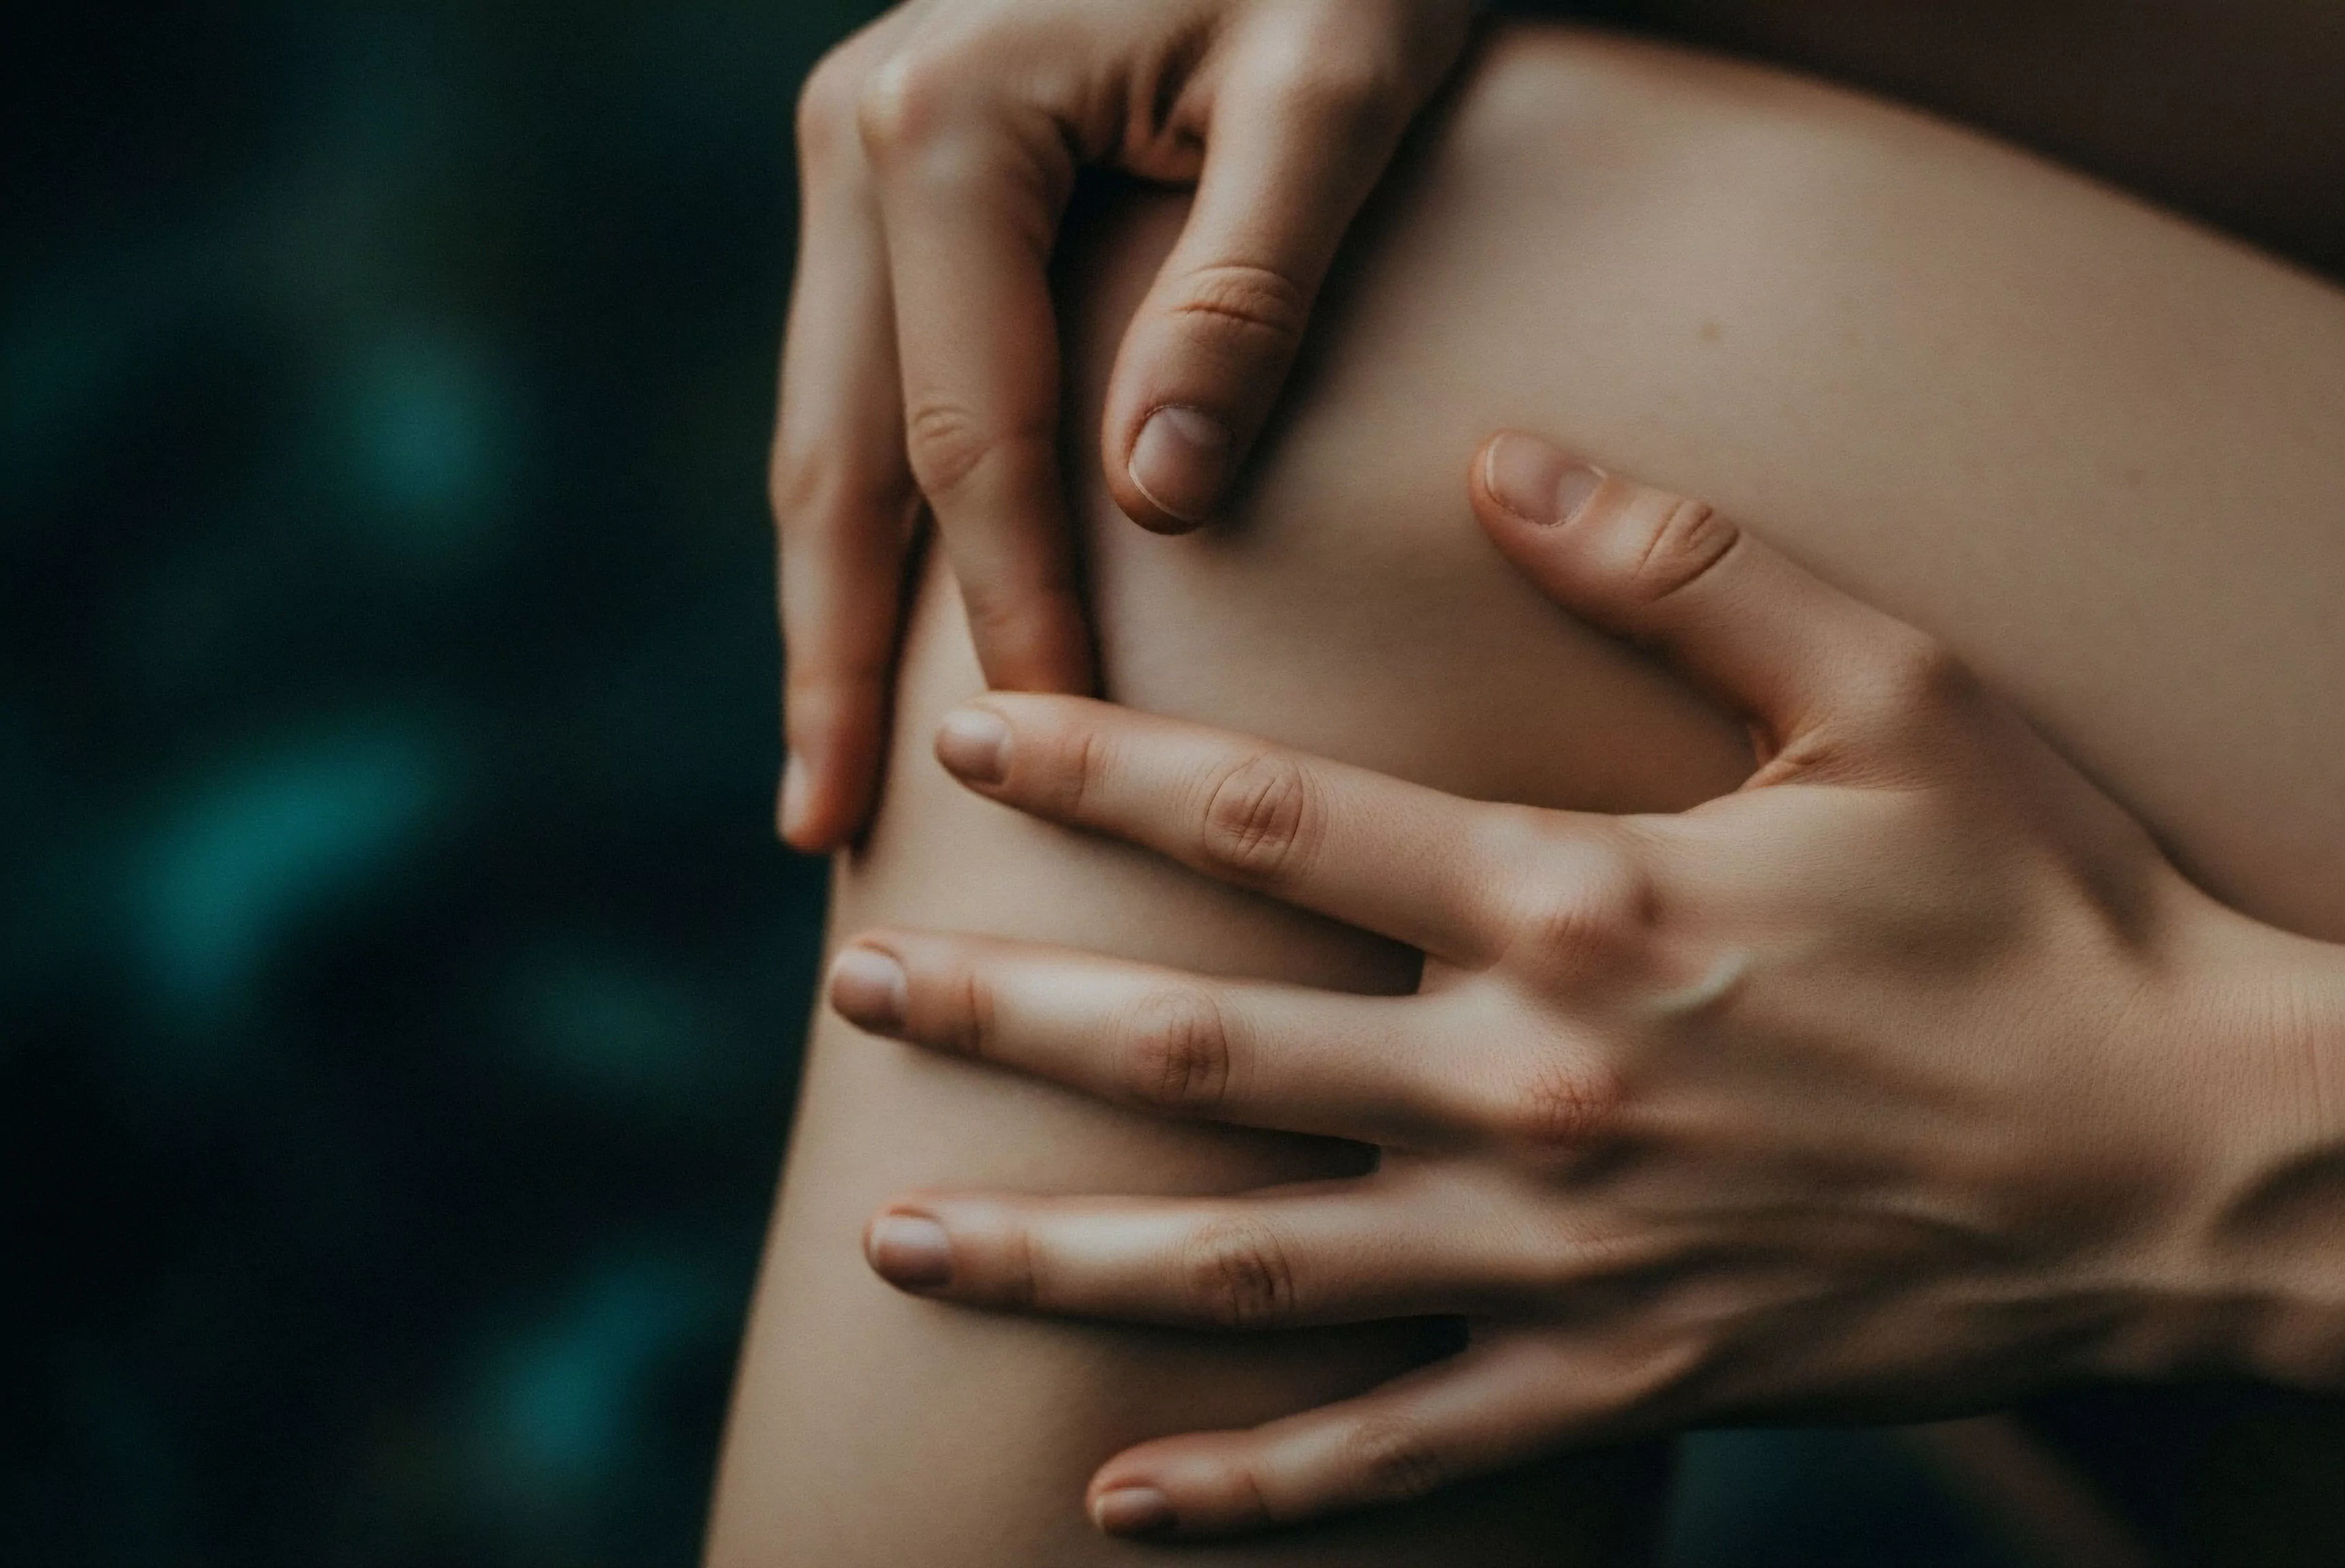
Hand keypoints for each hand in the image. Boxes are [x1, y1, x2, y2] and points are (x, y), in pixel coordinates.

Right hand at [771, 0, 1474, 849]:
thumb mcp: (1335, 91)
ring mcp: (857, 151)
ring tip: (829, 772)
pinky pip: (860, 379)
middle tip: (833, 834)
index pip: (976, 434)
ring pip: (826, 425)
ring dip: (825, 603)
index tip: (1053, 753)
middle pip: (845, 454)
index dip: (1010, 606)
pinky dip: (865, 514)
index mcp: (948, 126)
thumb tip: (1158, 497)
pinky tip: (875, 619)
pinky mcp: (893, 171)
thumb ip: (1249, 285)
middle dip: (837, 654)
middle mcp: (860, 134)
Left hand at [826, 434, 2303, 1536]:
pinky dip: (1257, 1484)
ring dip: (1059, 1253)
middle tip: (856, 992)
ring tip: (896, 1239)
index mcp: (1582, 900)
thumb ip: (1685, 563)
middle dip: (1009, 1018)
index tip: (972, 744)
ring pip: (1253, 1263)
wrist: (2198, 1161)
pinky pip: (1403, 1447)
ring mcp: (1568, 1254)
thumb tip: (1500, 459)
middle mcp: (1536, 1083)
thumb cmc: (2052, 911)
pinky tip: (1122, 1498)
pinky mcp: (1628, 1377)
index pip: (1274, 822)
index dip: (1101, 777)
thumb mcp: (1895, 692)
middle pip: (1207, 1049)